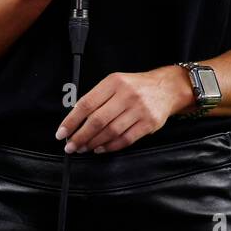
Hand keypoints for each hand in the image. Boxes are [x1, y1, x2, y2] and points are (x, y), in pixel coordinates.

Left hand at [54, 67, 186, 154]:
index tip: (62, 133)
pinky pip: (125, 139)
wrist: (168, 88)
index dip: (71, 121)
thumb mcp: (116, 82)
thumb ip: (97, 97)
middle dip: (80, 136)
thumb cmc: (136, 86)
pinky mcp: (149, 123)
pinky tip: (100, 148)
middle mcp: (127, 95)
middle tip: (70, 146)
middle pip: (97, 120)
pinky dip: (110, 147)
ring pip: (111, 132)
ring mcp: (139, 110)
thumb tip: (75, 119)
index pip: (87, 103)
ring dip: (93, 143)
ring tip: (83, 148)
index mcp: (114, 82)